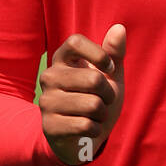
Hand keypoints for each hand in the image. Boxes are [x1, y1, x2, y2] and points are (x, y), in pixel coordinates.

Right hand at [39, 27, 125, 165]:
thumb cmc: (95, 99)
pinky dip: (96, 130)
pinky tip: (89, 130)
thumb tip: (119, 28)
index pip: (75, 41)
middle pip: (93, 79)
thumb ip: (114, 53)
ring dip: (102, 114)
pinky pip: (86, 125)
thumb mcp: (109, 76)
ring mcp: (47, 101)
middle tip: (104, 101)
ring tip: (94, 116)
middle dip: (109, 94)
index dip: (99, 54)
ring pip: (93, 105)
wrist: (80, 138)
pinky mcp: (49, 126)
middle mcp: (49, 77)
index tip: (109, 68)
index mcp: (61, 60)